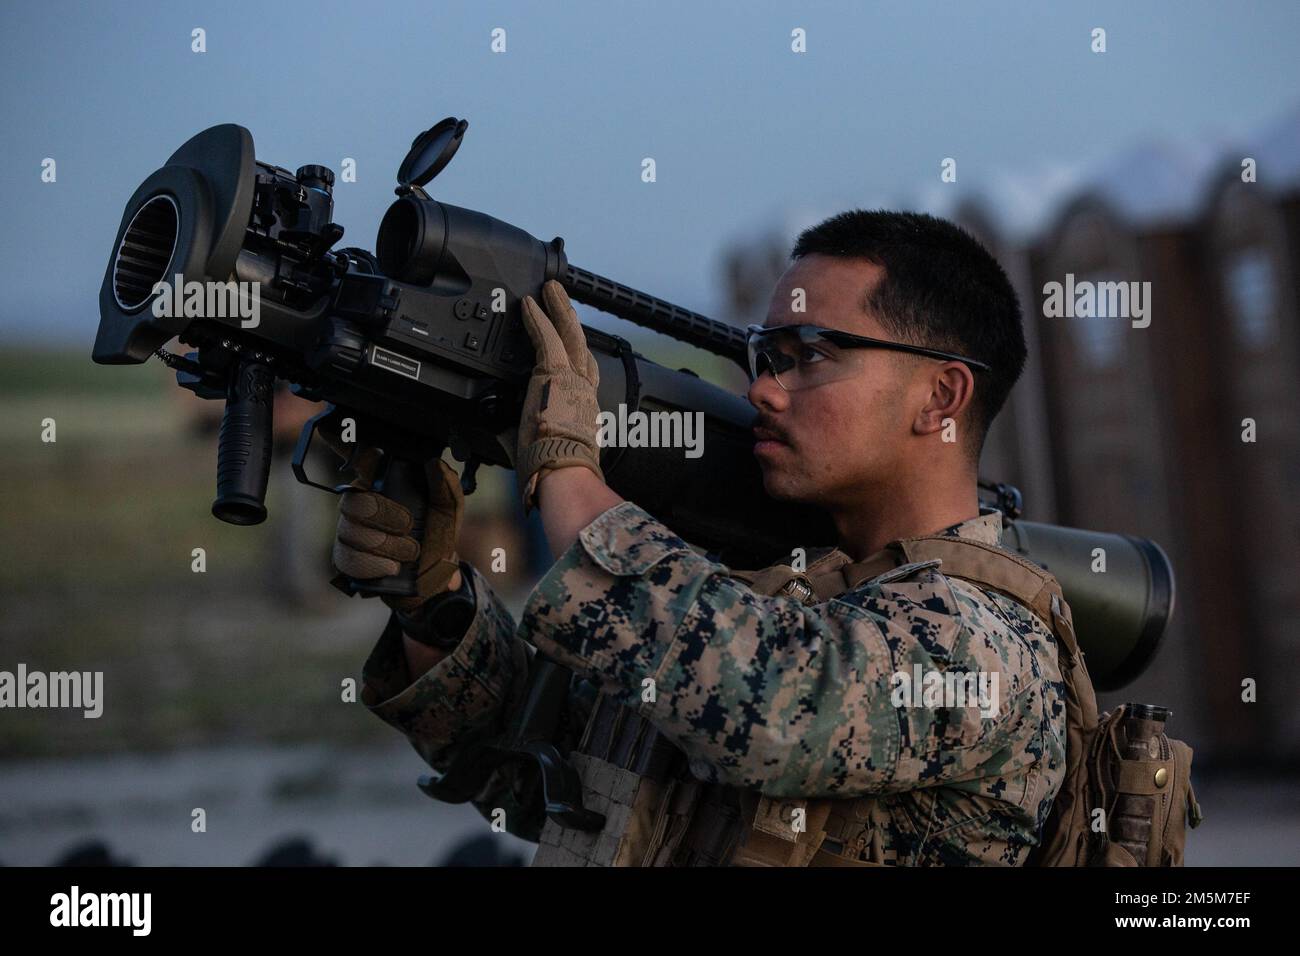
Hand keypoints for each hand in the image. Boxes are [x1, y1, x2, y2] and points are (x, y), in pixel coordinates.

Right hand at [323, 431, 464, 612]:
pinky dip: (375, 563)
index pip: (357, 457)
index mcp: (384, 484)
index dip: (341, 442)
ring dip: (387, 544)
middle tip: (409, 526)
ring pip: (351, 530)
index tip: (332, 428)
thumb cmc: (436, 536)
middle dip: (385, 516)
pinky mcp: (345, 557)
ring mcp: (349, 530)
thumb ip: (446, 484)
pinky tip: (392, 567)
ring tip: (408, 552)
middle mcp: (361, 503)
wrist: (434, 579)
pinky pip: (348, 556)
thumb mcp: (449, 508)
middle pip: (353, 500)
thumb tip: (434, 463)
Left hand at [515, 280, 604, 510]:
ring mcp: (571, 380)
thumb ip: (522, 436)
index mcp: (582, 411)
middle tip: (566, 305)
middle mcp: (583, 391)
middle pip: (581, 347)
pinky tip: (531, 302)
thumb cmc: (551, 471)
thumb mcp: (541, 449)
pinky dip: (538, 318)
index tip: (574, 348)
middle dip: (572, 323)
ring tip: (552, 291)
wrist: (560, 471)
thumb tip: (498, 436)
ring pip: (569, 335)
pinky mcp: (554, 373)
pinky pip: (546, 337)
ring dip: (559, 310)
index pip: (583, 376)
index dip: (579, 357)